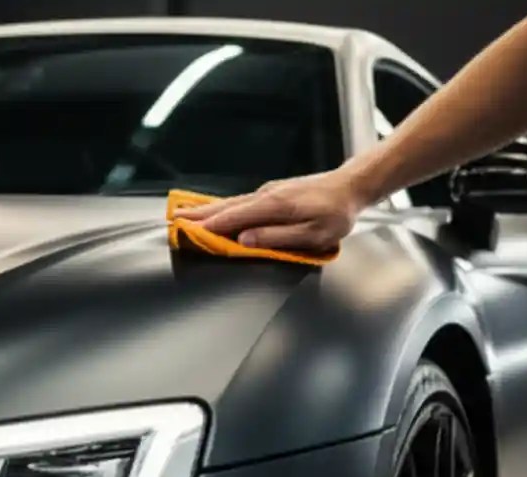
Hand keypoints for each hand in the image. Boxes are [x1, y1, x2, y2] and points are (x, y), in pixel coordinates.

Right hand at [173, 166, 371, 252]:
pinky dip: (223, 206)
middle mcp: (267, 195)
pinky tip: (215, 210)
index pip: (234, 218)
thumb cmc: (336, 214)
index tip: (186, 231)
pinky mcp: (272, 192)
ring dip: (207, 209)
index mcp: (274, 207)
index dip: (209, 226)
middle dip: (200, 215)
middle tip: (175, 221)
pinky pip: (241, 201)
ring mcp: (268, 192)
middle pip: (227, 207)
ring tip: (186, 214)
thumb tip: (245, 240)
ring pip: (232, 202)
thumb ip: (278, 237)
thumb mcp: (313, 234)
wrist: (351, 186)